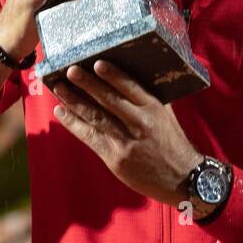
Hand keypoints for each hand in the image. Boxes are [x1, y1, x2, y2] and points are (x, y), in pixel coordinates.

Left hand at [51, 60, 202, 207]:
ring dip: (75, 101)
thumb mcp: (167, 117)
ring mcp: (126, 141)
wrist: (182, 179)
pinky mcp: (115, 158)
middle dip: (87, 84)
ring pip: (96, 117)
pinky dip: (74, 124)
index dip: (112, 75)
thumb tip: (129, 79)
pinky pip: (90, 137)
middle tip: (70, 70)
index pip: (130, 87)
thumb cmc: (173, 144)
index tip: (97, 63)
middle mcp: (139, 122)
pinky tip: (62, 113)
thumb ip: (150, 100)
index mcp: (154, 109)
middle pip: (109, 99)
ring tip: (59, 88)